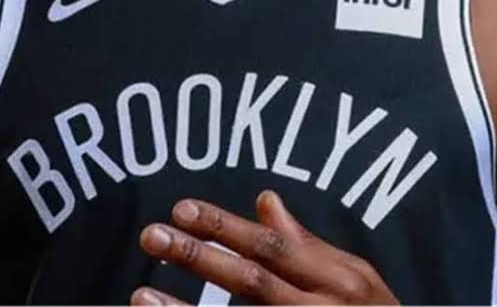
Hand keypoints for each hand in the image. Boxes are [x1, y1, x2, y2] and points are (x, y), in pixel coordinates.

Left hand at [131, 191, 398, 304]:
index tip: (181, 208)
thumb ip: (307, 243)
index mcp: (336, 282)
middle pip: (251, 282)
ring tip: (142, 296)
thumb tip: (264, 199)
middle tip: (151, 235)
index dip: (225, 227)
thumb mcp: (354, 279)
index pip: (271, 246)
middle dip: (199, 257)